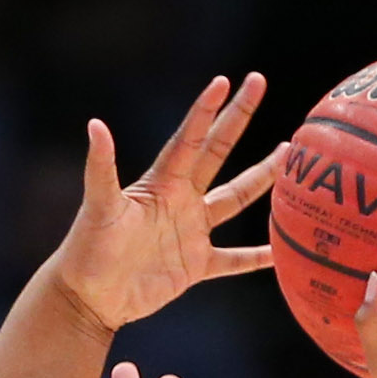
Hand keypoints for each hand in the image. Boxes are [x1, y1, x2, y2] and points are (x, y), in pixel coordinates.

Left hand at [42, 77, 284, 336]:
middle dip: (238, 118)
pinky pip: (233, 259)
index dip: (206, 110)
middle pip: (217, 153)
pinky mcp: (195, 266)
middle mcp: (180, 200)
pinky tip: (282, 250)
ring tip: (287, 155)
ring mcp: (191, 231)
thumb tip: (95, 125)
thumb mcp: (98, 206)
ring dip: (261, 178)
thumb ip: (100, 168)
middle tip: (259, 82)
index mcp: (161, 183)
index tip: (226, 80)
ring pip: (235, 199)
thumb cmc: (88, 249)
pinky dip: (257, 257)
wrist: (89, 297)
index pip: (189, 139)